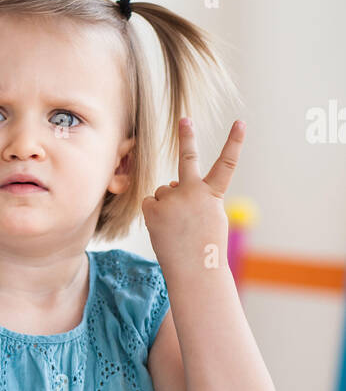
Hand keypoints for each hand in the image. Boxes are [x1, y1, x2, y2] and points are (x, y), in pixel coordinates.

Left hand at [142, 118, 244, 277]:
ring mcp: (172, 199)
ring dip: (166, 206)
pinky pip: (150, 203)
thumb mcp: (208, 218)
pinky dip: (154, 214)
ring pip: (163, 192)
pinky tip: (163, 229)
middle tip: (184, 118)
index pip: (227, 164)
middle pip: (188, 159)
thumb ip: (193, 197)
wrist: (194, 271)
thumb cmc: (204, 246)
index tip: (240, 122)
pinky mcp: (153, 209)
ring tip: (176, 228)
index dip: (234, 142)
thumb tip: (168, 184)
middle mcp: (192, 192)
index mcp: (213, 195)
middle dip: (187, 137)